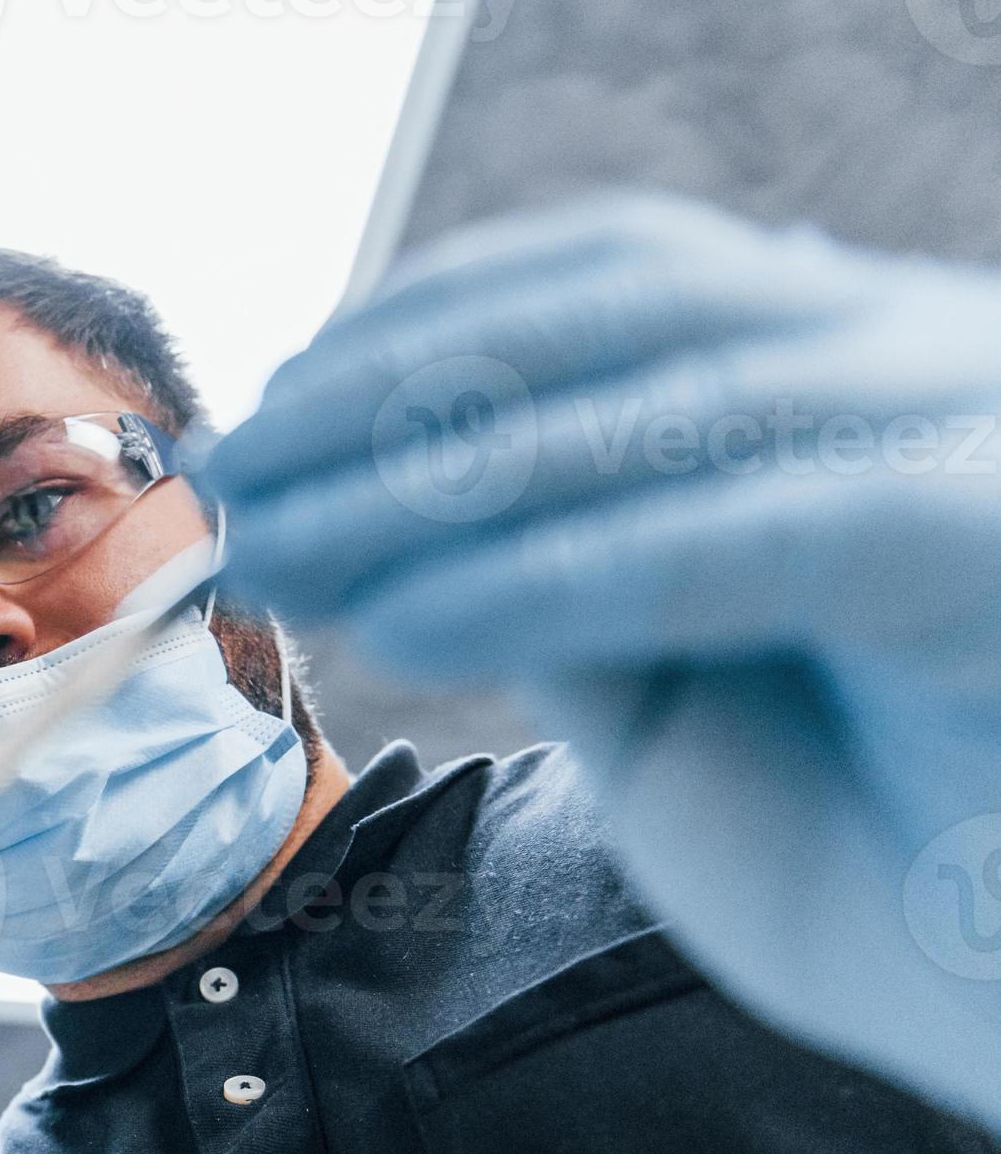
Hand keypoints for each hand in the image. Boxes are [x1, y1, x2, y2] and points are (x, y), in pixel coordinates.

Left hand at [202, 192, 1000, 1130]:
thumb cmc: (880, 873)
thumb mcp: (676, 703)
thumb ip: (568, 585)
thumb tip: (391, 524)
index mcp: (859, 374)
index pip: (622, 280)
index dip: (420, 334)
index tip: (264, 424)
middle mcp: (931, 366)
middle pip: (627, 311)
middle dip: (392, 394)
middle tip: (228, 486)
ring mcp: (981, 432)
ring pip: (667, 400)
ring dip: (430, 479)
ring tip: (274, 553)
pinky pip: (745, 533)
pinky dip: (554, 572)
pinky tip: (404, 626)